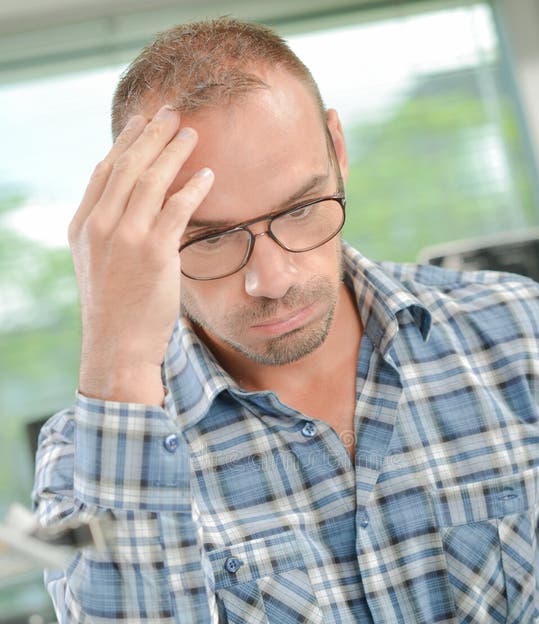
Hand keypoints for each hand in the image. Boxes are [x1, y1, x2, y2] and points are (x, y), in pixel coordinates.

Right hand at [69, 106, 213, 404]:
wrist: (117, 347)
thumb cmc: (116, 312)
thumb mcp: (100, 267)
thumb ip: (112, 235)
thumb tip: (137, 212)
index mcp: (83, 226)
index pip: (104, 172)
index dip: (125, 143)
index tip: (142, 123)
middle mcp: (101, 225)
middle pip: (129, 166)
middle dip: (152, 135)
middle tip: (172, 114)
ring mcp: (127, 237)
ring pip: (152, 180)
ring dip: (175, 152)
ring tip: (193, 136)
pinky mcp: (154, 252)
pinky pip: (178, 208)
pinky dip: (194, 188)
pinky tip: (208, 178)